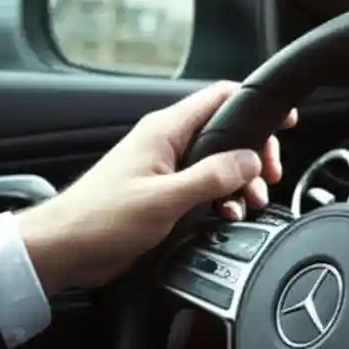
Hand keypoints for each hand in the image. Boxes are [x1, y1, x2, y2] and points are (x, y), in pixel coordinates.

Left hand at [15, 82, 296, 294]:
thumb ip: (211, 177)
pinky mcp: (163, 194)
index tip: (283, 121)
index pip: (219, 99)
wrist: (65, 249)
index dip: (255, 106)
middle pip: (226, 134)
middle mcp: (166, 144)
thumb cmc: (99, 219)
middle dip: (254, 155)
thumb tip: (248, 161)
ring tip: (248, 202)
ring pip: (218, 163)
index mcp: (165, 131)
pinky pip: (204, 187)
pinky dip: (222, 198)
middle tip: (267, 176)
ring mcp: (164, 169)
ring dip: (240, 182)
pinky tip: (225, 215)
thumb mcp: (164, 198)